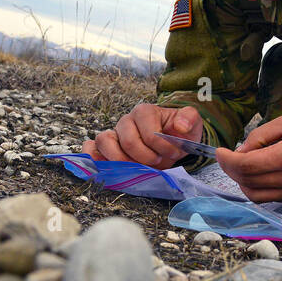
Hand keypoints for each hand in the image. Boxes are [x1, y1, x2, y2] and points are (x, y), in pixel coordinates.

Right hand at [82, 103, 203, 169]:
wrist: (169, 142)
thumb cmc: (178, 133)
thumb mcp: (191, 124)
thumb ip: (189, 120)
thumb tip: (181, 126)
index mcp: (145, 112)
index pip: (148, 132)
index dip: (161, 147)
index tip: (172, 153)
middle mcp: (126, 121)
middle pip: (127, 141)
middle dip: (145, 157)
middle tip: (157, 162)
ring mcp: (113, 134)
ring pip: (104, 142)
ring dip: (121, 161)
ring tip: (137, 168)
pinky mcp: (105, 147)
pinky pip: (90, 149)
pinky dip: (93, 158)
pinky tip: (105, 167)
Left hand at [215, 109, 281, 202]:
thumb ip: (259, 137)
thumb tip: (240, 151)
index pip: (245, 166)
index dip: (226, 160)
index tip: (219, 151)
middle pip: (247, 182)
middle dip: (231, 170)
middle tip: (228, 157)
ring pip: (256, 195)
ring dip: (243, 182)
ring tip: (243, 165)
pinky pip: (270, 197)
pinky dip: (257, 188)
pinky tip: (258, 173)